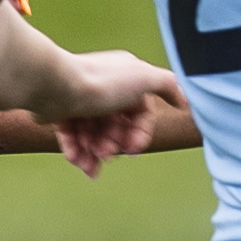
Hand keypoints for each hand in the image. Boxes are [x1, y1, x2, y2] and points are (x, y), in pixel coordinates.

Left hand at [35, 51, 183, 177]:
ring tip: (91, 162)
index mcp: (126, 78)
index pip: (141, 112)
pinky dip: (78, 153)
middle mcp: (105, 89)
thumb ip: (168, 85)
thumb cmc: (101, 83)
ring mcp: (82, 102)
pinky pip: (74, 138)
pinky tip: (80, 163)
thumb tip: (184, 100)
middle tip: (108, 153)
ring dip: (96, 153)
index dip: (140, 133)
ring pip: (95, 136)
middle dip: (115, 144)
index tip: (134, 148)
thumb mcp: (144, 79)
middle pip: (117, 127)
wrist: (56, 87)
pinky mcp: (61, 114)